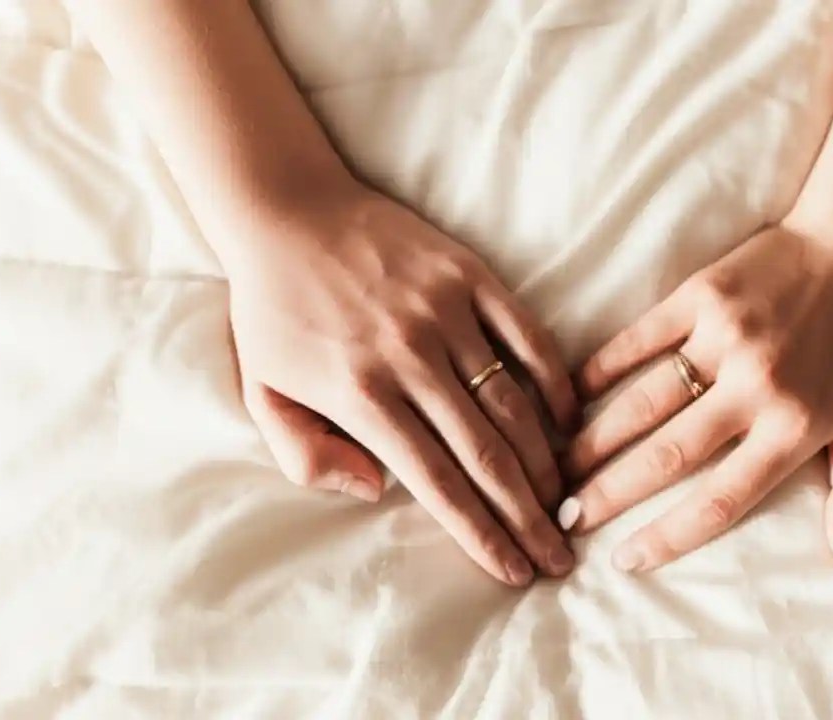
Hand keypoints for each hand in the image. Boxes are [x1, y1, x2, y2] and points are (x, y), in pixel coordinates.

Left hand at [226, 186, 578, 586]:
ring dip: (545, 460)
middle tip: (559, 555)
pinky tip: (570, 418)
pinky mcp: (468, 275)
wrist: (286, 210)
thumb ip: (308, 455)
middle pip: (486, 453)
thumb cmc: (273, 310)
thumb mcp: (262, 393)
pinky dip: (554, 381)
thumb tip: (376, 489)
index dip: (480, 533)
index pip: (436, 481)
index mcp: (360, 393)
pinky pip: (527, 336)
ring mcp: (445, 313)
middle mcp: (409, 357)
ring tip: (565, 499)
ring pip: (513, 402)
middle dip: (528, 515)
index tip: (514, 570)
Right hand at [560, 225, 832, 570]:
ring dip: (595, 440)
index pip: (722, 499)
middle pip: (668, 456)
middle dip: (610, 493)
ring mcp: (723, 337)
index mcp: (795, 426)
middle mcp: (755, 385)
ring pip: (642, 401)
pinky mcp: (699, 295)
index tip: (625, 560)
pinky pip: (637, 339)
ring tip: (560, 469)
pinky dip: (599, 370)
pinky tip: (570, 399)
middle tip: (568, 518)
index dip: (669, 535)